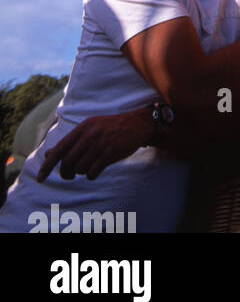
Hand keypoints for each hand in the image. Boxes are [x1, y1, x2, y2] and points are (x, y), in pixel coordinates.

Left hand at [38, 107, 153, 181]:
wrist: (138, 124)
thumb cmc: (110, 128)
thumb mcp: (89, 129)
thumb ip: (69, 142)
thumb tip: (48, 154)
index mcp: (82, 127)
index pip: (59, 149)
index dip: (47, 165)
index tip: (39, 178)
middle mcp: (90, 134)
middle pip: (68, 162)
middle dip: (66, 173)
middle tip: (69, 175)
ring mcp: (101, 143)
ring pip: (80, 169)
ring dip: (82, 172)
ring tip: (89, 166)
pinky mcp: (111, 152)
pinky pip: (93, 173)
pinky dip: (92, 175)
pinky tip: (97, 169)